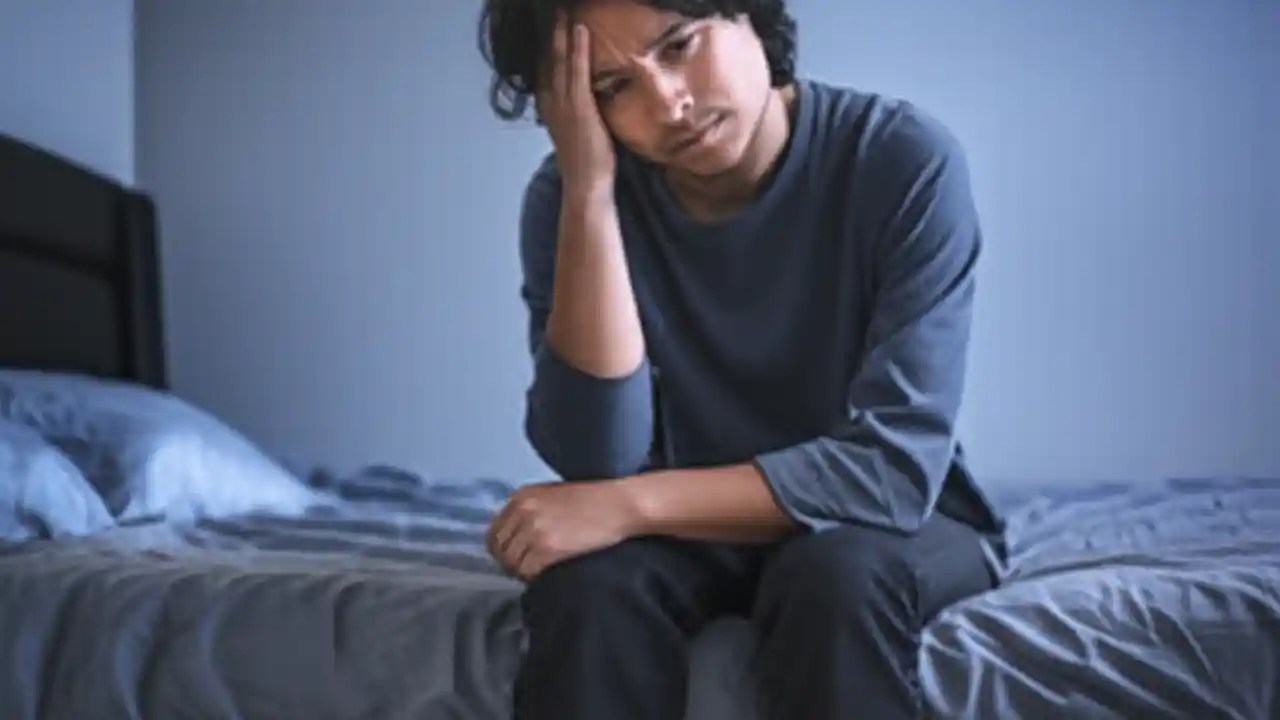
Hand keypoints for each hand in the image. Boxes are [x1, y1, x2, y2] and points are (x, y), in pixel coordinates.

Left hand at [486, 479, 638, 581]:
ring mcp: (534, 530)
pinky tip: (545, 575)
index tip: (514, 559)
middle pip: (499, 550)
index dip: (502, 550)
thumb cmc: (592, 500)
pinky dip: (533, 578)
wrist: (619, 505)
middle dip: (509, 563)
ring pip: (511, 563)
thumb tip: (516, 535)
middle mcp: (523, 511)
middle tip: (525, 570)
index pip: (494, 532)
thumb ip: (530, 510)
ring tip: (537, 573)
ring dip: (521, 572)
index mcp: (522, 497)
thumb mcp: (552, 495)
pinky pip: (527, 572)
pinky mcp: (548, 548)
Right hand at [537, 12, 614, 197]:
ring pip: (560, 61)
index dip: (545, 53)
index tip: (547, 35)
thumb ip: (576, 120)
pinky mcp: (579, 107)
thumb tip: (585, 112)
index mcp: (550, 111)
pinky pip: (578, 70)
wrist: (586, 184)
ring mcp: (564, 105)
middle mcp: (552, 104)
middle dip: (550, 38)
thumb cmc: (587, 165)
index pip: (545, 75)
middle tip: (552, 16)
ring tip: (563, 15)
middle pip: (548, 63)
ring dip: (561, 35)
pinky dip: (578, 48)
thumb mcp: (577, 136)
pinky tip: (580, 30)